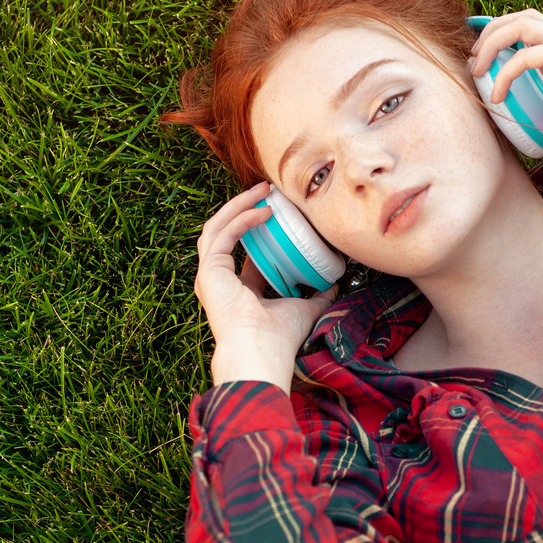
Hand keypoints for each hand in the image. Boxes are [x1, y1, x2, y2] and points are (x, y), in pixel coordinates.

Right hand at [194, 181, 339, 390]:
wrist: (261, 352)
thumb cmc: (278, 339)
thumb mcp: (304, 309)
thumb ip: (316, 296)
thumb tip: (334, 285)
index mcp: (237, 291)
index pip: (243, 253)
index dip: (257, 229)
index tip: (276, 212)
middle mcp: (219, 281)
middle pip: (225, 233)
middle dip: (244, 208)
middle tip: (267, 191)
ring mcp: (210, 275)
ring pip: (218, 227)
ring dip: (239, 205)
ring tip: (263, 190)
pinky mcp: (209, 270)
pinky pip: (223, 234)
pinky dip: (242, 218)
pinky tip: (264, 211)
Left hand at [467, 9, 542, 188]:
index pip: (531, 29)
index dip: (502, 35)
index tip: (480, 58)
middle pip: (522, 17)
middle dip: (491, 31)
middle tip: (473, 59)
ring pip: (521, 24)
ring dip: (492, 42)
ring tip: (476, 68)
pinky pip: (525, 54)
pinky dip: (504, 72)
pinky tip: (496, 95)